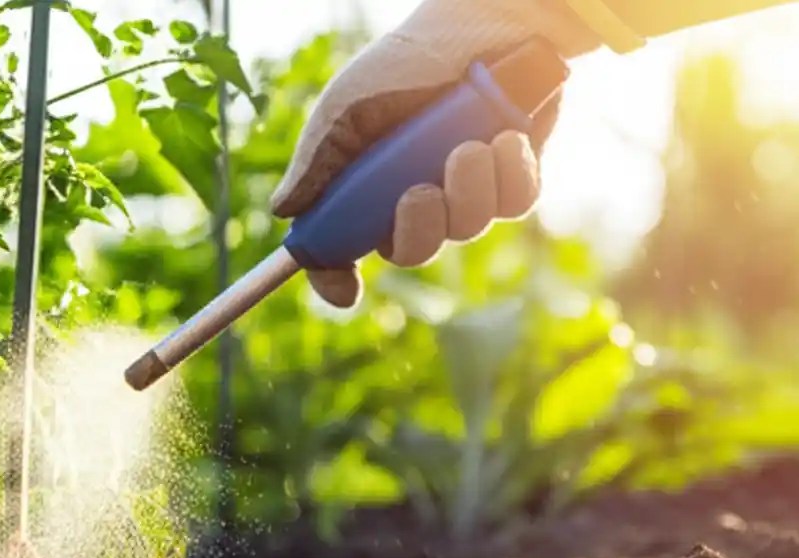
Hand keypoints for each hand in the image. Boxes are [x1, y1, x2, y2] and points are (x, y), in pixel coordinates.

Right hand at [272, 0, 602, 307]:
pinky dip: (509, 175)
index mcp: (367, 189)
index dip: (337, 277)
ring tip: (469, 146)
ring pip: (466, 228)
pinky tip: (503, 139)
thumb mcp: (344, 108)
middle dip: (417, 229)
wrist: (480, 25)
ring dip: (467, 192)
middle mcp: (414, 197)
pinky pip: (514, 204)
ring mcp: (465, 190)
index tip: (347, 289)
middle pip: (411, 251)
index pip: (343, 249)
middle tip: (420, 191)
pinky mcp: (514, 175)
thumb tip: (284, 209)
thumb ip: (316, 161)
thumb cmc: (404, 63)